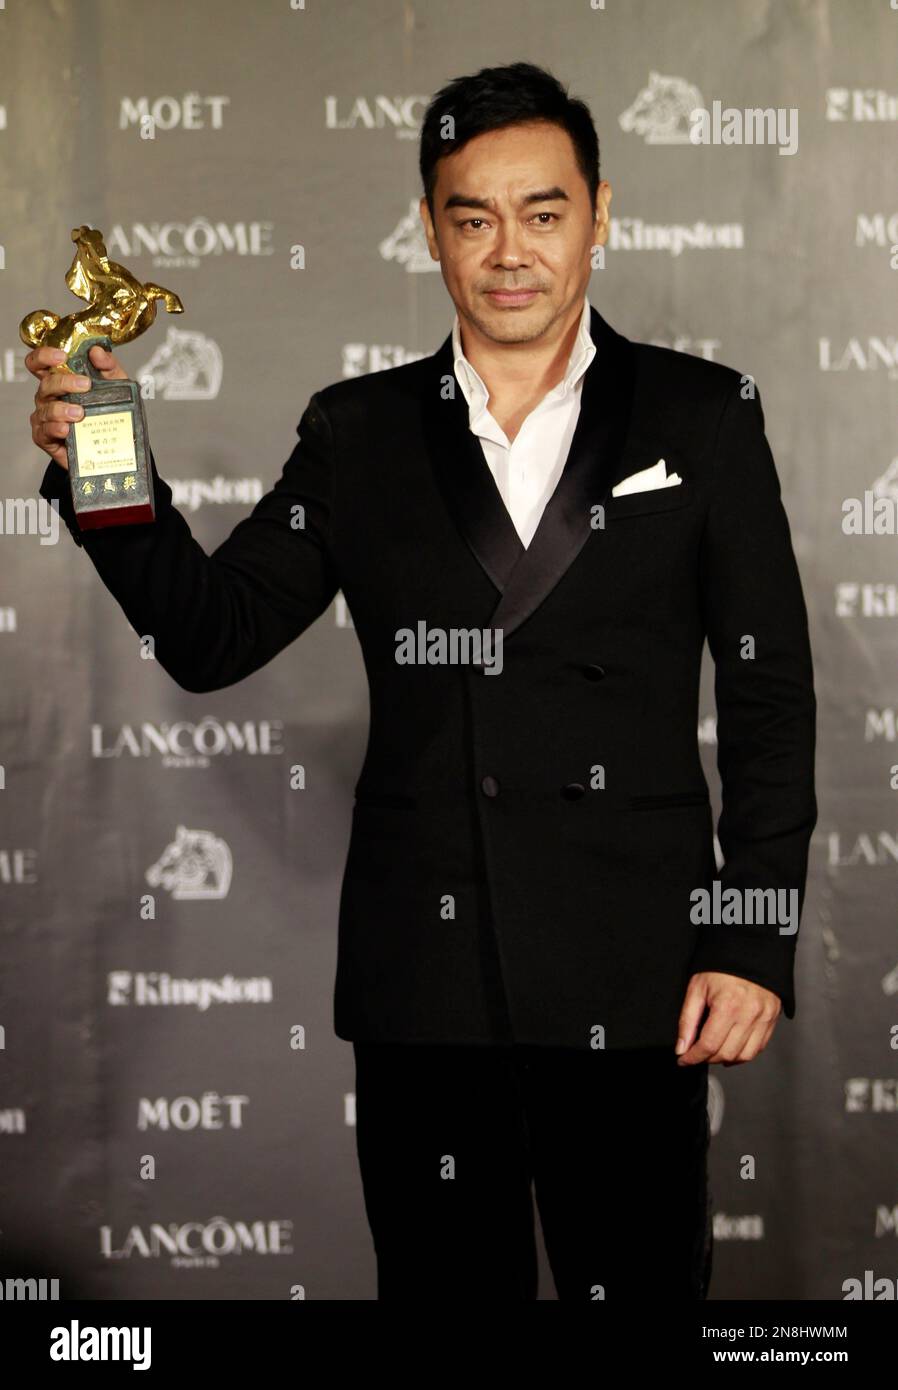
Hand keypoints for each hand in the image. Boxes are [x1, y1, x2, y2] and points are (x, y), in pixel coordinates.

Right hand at [27, 343, 126, 469]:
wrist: (109, 444)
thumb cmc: (105, 410)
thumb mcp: (114, 385)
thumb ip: (108, 366)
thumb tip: (98, 352)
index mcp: (59, 380)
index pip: (40, 363)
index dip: (44, 356)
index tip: (62, 356)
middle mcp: (49, 397)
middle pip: (45, 384)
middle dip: (64, 383)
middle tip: (85, 385)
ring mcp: (45, 417)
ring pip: (45, 409)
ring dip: (61, 410)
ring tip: (79, 413)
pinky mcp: (46, 438)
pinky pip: (44, 432)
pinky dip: (55, 429)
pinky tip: (66, 429)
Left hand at [675, 971, 780, 1065]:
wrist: (750, 950)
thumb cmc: (721, 966)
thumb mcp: (697, 987)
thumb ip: (687, 1019)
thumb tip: (681, 1047)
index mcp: (727, 1006)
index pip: (708, 1045)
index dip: (693, 1057)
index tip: (684, 1060)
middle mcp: (748, 1015)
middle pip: (726, 1053)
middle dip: (707, 1058)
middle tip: (697, 1053)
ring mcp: (763, 1018)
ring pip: (744, 1055)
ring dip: (726, 1059)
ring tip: (714, 1052)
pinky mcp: (772, 1019)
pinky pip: (759, 1047)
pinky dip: (744, 1053)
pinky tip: (732, 1047)